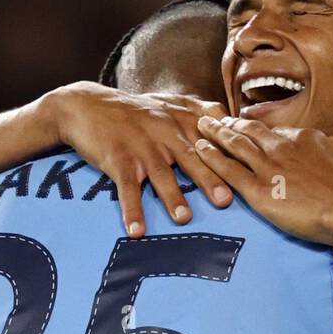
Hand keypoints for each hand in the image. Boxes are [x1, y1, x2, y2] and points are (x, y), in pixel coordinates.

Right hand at [43, 82, 232, 235]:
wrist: (86, 105)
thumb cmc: (133, 111)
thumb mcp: (168, 103)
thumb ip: (199, 111)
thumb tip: (231, 117)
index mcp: (180, 122)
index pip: (211, 140)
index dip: (229, 157)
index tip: (247, 175)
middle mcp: (164, 132)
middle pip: (191, 157)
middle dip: (209, 179)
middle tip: (225, 200)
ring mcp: (141, 146)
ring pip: (160, 173)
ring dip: (171, 196)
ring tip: (183, 217)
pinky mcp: (118, 159)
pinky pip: (126, 188)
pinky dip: (131, 210)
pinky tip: (136, 230)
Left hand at [194, 117, 332, 247]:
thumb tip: (331, 146)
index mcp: (306, 138)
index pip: (276, 132)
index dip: (259, 128)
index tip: (249, 126)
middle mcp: (284, 146)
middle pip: (250, 130)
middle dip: (230, 123)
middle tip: (214, 118)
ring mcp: (270, 167)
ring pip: (235, 144)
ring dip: (215, 133)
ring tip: (200, 125)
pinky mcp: (259, 190)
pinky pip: (229, 170)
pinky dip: (212, 158)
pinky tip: (199, 149)